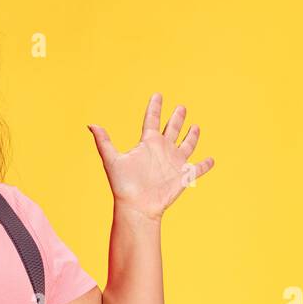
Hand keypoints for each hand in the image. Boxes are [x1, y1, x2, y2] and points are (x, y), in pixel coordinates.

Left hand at [87, 93, 214, 220]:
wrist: (137, 207)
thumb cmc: (124, 186)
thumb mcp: (112, 160)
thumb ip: (103, 142)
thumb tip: (91, 125)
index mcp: (148, 144)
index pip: (152, 120)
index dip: (155, 107)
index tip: (157, 95)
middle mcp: (162, 150)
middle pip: (172, 129)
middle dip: (177, 118)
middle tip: (181, 107)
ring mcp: (174, 163)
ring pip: (186, 145)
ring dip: (192, 136)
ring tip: (195, 126)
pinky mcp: (184, 176)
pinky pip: (198, 168)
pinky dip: (205, 164)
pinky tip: (212, 160)